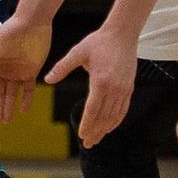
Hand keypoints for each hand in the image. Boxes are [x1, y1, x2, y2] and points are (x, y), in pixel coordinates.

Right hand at [0, 17, 50, 124]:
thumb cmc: (9, 30)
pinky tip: (22, 111)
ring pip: (11, 94)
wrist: (32, 22)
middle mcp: (2, 70)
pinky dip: (25, 100)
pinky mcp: (31, 72)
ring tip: (6, 120)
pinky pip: (27, 90)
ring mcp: (16, 72)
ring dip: (8, 107)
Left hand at [46, 24, 138, 146]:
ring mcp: (124, 89)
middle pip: (104, 116)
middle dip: (95, 131)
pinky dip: (116, 120)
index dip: (87, 124)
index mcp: (100, 81)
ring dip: (105, 129)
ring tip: (97, 139)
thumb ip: (62, 67)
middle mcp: (114, 88)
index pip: (93, 109)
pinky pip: (123, 109)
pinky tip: (110, 127)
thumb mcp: (77, 52)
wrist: (122, 34)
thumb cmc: (99, 42)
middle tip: (87, 144)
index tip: (81, 135)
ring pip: (114, 115)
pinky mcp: (129, 88)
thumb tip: (47, 79)